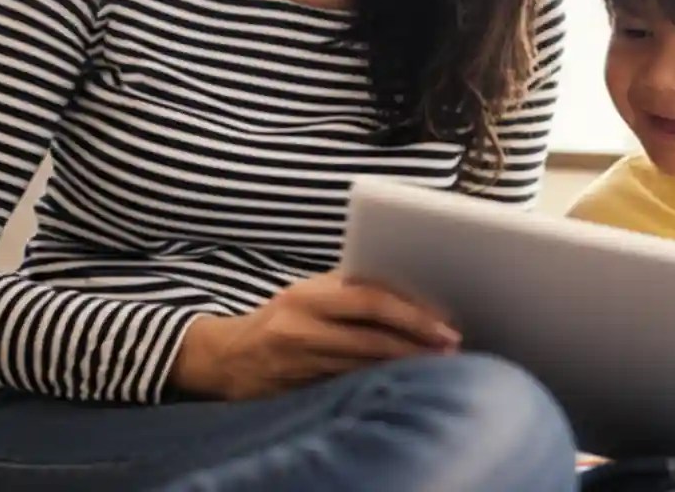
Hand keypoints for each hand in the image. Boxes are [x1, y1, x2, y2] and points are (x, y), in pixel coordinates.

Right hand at [172, 270, 460, 399]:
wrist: (224, 356)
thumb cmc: (281, 317)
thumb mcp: (308, 292)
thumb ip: (349, 287)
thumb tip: (409, 289)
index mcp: (309, 293)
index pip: (370, 298)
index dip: (411, 312)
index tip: (443, 321)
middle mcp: (302, 325)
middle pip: (372, 335)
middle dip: (416, 341)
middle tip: (450, 345)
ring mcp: (300, 359)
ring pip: (364, 364)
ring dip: (404, 363)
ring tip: (436, 361)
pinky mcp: (298, 387)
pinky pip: (348, 383)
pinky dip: (378, 379)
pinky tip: (402, 377)